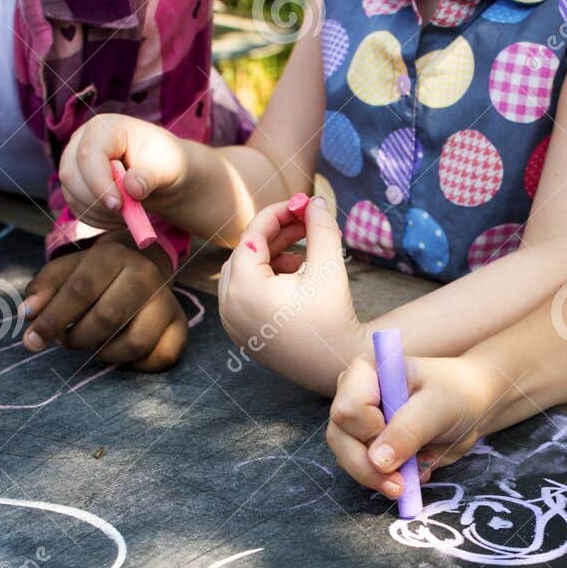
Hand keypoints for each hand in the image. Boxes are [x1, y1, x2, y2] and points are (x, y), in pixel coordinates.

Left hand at [21, 232, 186, 370]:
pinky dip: (137, 364)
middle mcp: (145, 275)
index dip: (53, 320)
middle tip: (67, 341)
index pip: (80, 291)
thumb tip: (29, 312)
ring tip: (94, 345)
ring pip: (136, 343)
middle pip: (108, 318)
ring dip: (106, 354)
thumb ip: (42, 289)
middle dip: (78, 338)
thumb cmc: (94, 274)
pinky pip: (161, 357)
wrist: (140, 266)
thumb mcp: (64, 272)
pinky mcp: (181, 325)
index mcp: (113, 255)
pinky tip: (122, 353)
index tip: (31, 342)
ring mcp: (167, 301)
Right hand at [59, 114, 189, 232]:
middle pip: (71, 175)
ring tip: (131, 212)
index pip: (88, 154)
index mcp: (103, 128)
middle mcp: (80, 143)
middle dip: (97, 201)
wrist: (162, 176)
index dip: (99, 183)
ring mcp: (74, 166)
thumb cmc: (165, 163)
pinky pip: (78, 210)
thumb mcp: (166, 165)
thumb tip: (132, 189)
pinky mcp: (74, 188)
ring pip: (72, 196)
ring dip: (101, 213)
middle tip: (125, 213)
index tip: (119, 205)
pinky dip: (100, 221)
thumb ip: (149, 175)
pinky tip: (121, 217)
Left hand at [218, 197, 362, 392]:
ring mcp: (232, 323)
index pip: (252, 236)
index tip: (302, 202)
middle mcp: (229, 307)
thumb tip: (316, 200)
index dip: (278, 213)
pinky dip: (267, 279)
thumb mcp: (329, 267)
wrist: (338, 367)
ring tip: (304, 255)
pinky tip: (296, 277)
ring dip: (272, 256)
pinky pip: (245, 294)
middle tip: (305, 221)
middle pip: (245, 254)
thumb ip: (321, 227)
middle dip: (276, 234)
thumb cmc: (334, 319)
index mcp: (244, 289)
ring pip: (245, 273)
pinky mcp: (241, 333)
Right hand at [326, 352, 505, 499]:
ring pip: (347, 459)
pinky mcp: (367, 445)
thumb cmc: (456, 394)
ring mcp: (357, 423)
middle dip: (369, 468)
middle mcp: (353, 395)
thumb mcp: (438, 406)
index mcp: (365, 372)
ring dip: (379, 477)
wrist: (471, 406)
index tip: (405, 441)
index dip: (371, 433)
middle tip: (400, 485)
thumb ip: (408, 430)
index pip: (348, 410)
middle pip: (340, 439)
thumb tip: (377, 461)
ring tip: (412, 478)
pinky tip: (411, 474)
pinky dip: (386, 480)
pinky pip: (364, 470)